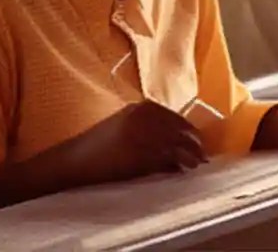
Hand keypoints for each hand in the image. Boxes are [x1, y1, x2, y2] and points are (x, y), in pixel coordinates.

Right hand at [64, 101, 206, 185]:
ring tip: (197, 163)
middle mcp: (142, 117)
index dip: (188, 129)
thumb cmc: (99, 147)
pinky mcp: (139, 154)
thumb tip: (174, 144)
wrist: (75, 160)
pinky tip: (183, 170)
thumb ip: (148, 130)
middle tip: (202, 154)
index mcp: (139, 108)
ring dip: (190, 154)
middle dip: (193, 142)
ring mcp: (141, 135)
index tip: (197, 140)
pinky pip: (166, 158)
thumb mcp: (124, 128)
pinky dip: (178, 164)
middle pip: (179, 128)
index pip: (174, 117)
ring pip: (176, 143)